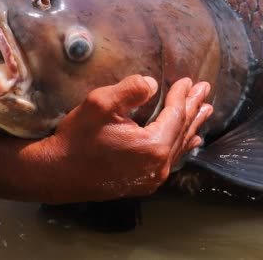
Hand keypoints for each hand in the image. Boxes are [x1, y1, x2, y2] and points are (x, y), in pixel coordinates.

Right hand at [37, 74, 212, 203]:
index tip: (189, 80)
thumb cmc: (77, 139)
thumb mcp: (100, 104)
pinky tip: (190, 142)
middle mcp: (158, 165)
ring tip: (204, 111)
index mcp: (153, 145)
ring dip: (191, 125)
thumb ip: (130, 90)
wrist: (57, 173)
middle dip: (194, 107)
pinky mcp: (143, 182)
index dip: (182, 95)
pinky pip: (171, 159)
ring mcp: (152, 177)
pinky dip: (182, 145)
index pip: (175, 114)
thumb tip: (152, 84)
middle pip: (182, 130)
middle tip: (205, 90)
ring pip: (179, 146)